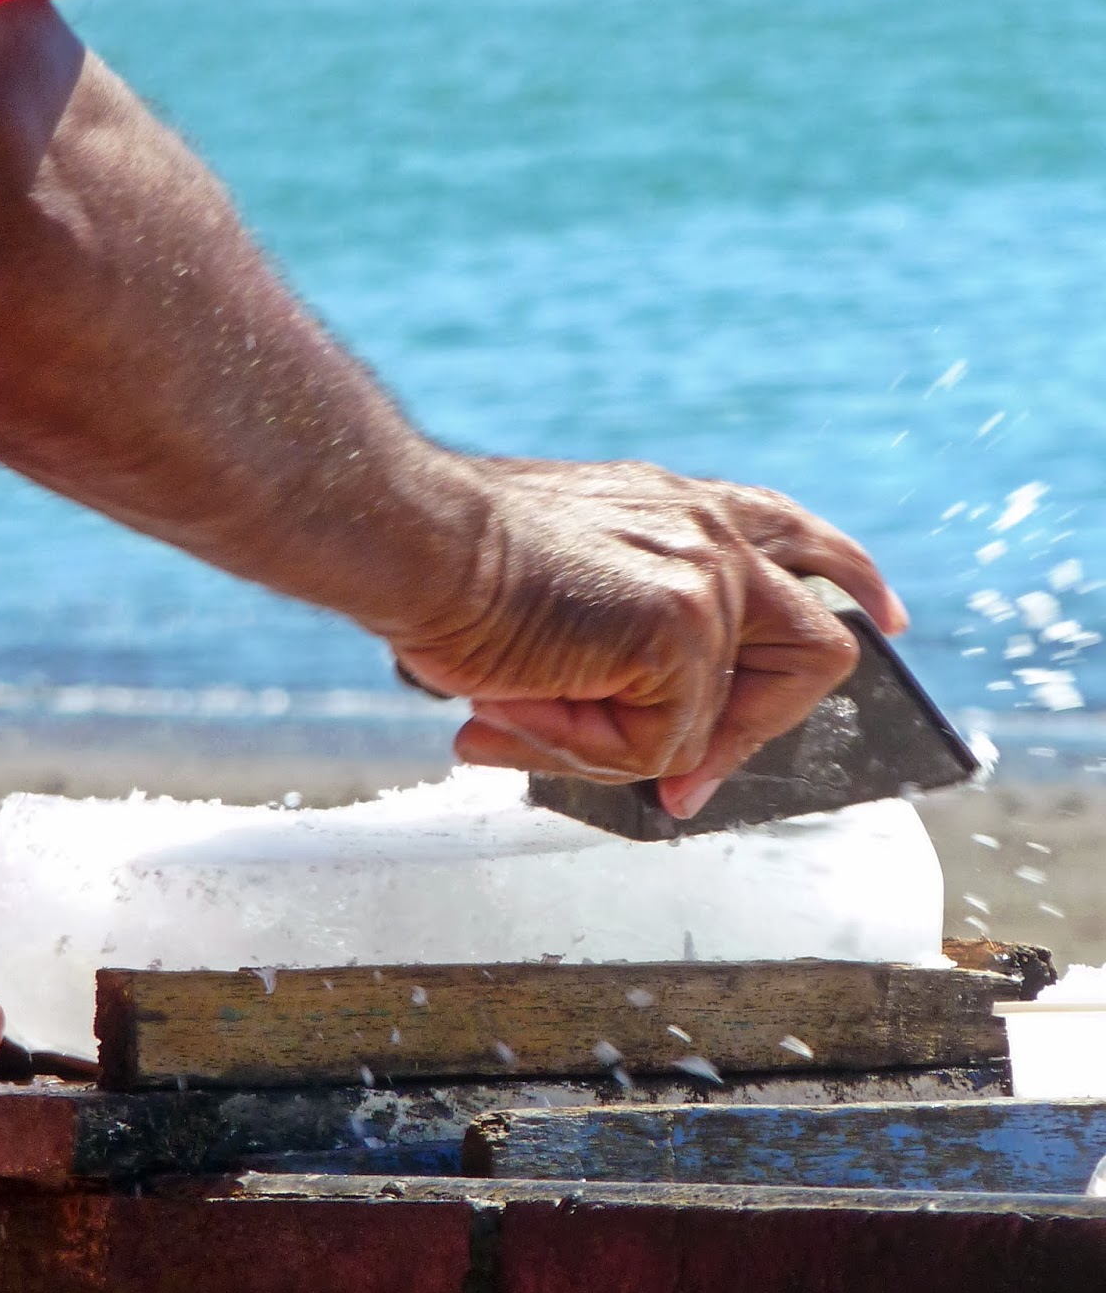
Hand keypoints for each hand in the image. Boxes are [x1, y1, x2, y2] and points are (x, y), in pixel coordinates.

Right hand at [395, 458, 907, 818]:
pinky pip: (664, 741)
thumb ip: (610, 665)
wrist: (408, 538)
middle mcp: (709, 529)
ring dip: (629, 745)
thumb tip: (647, 772)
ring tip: (527, 720)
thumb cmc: (449, 569)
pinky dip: (586, 748)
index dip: (842, 591)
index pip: (793, 541)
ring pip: (727, 714)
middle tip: (699, 784)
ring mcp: (705, 576)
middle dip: (770, 724)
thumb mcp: (555, 609)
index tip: (884, 622)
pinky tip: (517, 706)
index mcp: (680, 508)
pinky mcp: (681, 623)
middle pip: (821, 639)